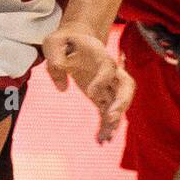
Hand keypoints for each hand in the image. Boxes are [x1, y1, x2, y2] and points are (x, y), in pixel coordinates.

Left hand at [43, 23, 133, 142]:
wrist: (74, 40)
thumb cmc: (63, 41)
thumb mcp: (53, 43)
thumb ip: (55, 59)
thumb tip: (62, 88)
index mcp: (98, 54)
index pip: (108, 67)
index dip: (102, 80)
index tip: (90, 93)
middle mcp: (108, 70)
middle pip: (126, 85)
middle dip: (122, 102)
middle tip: (111, 118)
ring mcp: (106, 84)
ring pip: (120, 101)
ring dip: (115, 119)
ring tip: (106, 138)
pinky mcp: (101, 95)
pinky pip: (108, 111)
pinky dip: (106, 125)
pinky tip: (100, 140)